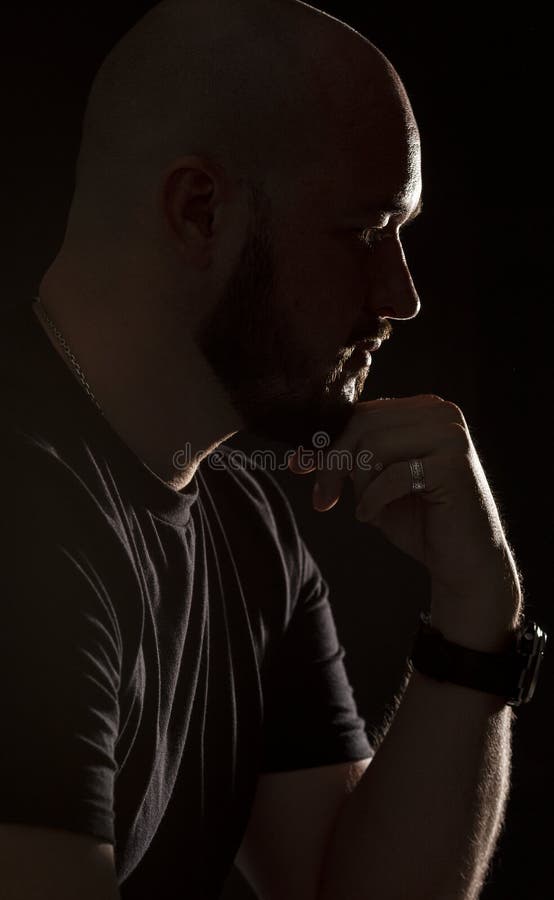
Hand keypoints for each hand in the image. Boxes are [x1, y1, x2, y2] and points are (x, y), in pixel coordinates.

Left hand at [288, 395, 521, 628]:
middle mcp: (441, 413)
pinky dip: (372, 499)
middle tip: (323, 499)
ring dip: (359, 484)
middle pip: (363, 424)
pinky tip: (372, 516)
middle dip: (334, 463)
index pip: (362, 412)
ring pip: (373, 445)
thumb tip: (298, 454)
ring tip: (367, 508)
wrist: (464, 561)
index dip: (326, 440)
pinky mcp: (453, 465)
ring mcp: (451, 436)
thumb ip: (346, 459)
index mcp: (423, 409)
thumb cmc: (420, 519)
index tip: (299, 467)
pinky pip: (391, 475)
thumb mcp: (373, 482)